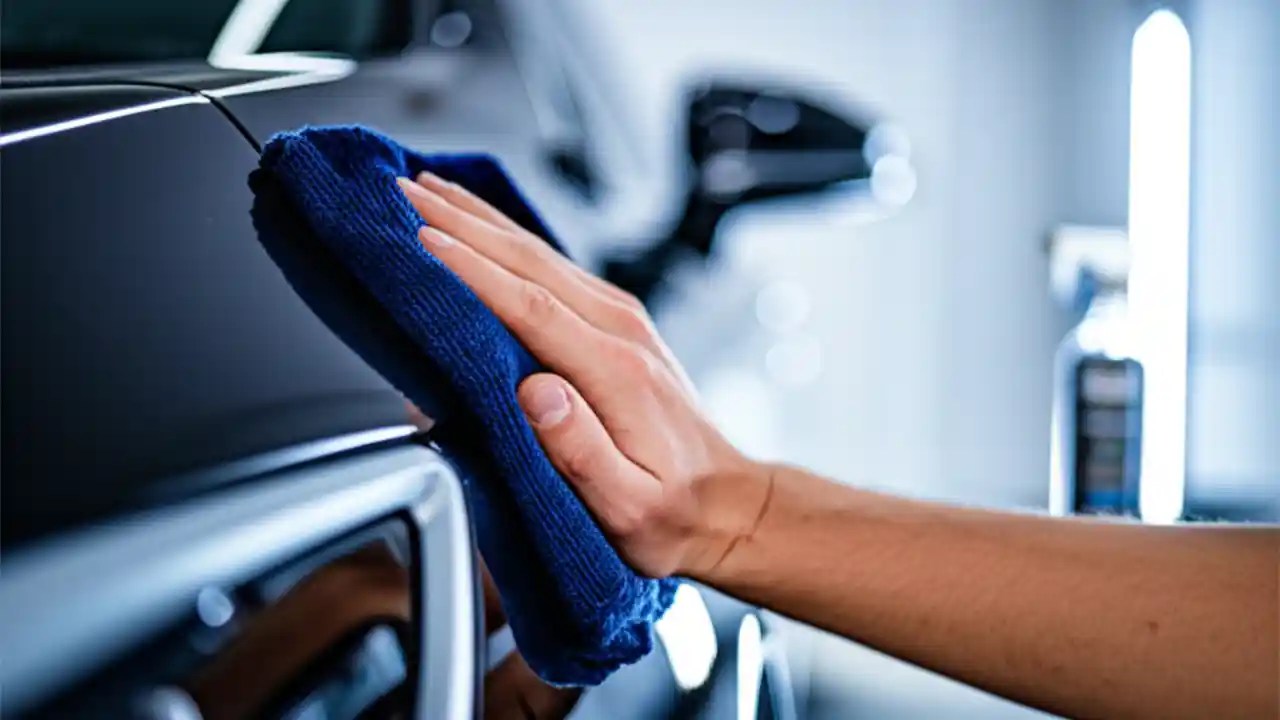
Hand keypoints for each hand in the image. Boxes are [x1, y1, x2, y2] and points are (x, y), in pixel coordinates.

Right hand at [397, 173, 771, 579]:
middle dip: (461, 223)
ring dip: (480, 219)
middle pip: (528, 262)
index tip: (422, 239)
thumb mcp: (627, 505)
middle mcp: (621, 331)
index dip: (472, 270)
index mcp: (616, 371)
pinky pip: (552, 266)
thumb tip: (536, 394)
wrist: (725, 502)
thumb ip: (580, 451)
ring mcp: (622, 319)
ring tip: (427, 190)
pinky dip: (507, 239)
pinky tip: (481, 224)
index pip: (530, 305)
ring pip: (539, 253)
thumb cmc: (669, 512)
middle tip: (401, 192)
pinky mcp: (617, 322)